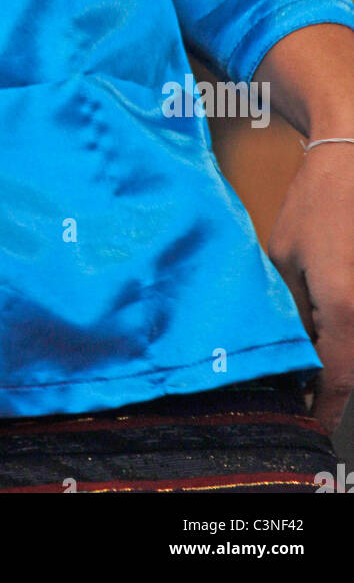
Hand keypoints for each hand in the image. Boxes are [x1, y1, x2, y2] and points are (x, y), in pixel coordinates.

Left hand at [268, 143, 353, 434]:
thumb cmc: (315, 203)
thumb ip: (293, 311)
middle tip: (311, 400)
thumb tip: (294, 354)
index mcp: (345, 309)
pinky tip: (335, 338)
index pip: (339, 383)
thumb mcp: (285, 257)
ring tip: (319, 369)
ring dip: (345, 362)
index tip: (309, 428)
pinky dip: (353, 338)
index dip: (324, 411)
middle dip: (336, 392)